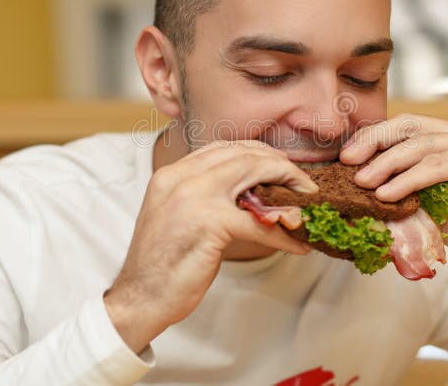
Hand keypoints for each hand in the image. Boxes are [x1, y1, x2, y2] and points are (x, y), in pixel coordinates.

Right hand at [105, 140, 316, 352]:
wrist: (139, 299)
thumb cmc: (163, 264)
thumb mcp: (179, 216)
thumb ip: (206, 196)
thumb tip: (252, 195)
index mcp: (173, 173)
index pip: (224, 148)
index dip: (260, 154)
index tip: (282, 168)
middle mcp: (181, 177)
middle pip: (245, 154)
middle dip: (281, 167)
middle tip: (304, 187)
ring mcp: (194, 196)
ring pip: (254, 173)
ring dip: (289, 189)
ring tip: (307, 206)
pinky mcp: (209, 223)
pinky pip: (259, 222)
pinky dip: (284, 233)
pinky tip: (298, 245)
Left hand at [339, 114, 447, 308]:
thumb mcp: (428, 208)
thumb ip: (402, 194)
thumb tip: (360, 192)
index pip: (402, 127)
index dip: (371, 138)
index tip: (344, 157)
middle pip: (408, 126)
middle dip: (373, 142)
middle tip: (346, 161)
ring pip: (420, 144)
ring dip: (387, 163)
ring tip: (363, 182)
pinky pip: (439, 164)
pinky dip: (410, 178)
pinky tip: (388, 194)